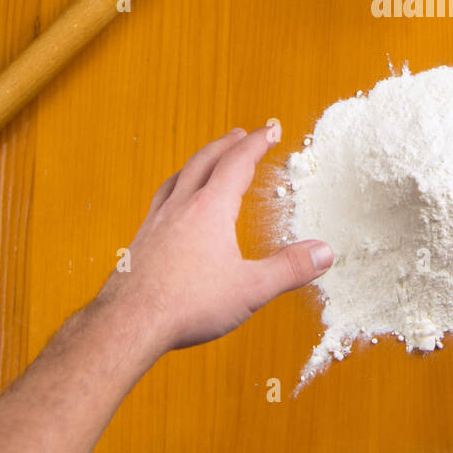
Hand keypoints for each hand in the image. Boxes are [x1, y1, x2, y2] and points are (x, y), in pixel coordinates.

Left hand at [94, 127, 332, 355]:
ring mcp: (156, 223)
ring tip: (204, 161)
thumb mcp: (250, 289)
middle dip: (226, 145)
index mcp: (210, 210)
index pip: (237, 163)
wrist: (129, 323)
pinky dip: (173, 190)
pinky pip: (159, 202)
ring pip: (177, 178)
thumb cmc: (186, 305)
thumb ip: (289, 269)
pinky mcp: (141, 242)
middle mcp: (181, 207)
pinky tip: (172, 207)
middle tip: (239, 134)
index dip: (256, 143)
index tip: (269, 129)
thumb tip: (324, 252)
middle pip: (204, 162)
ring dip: (196, 163)